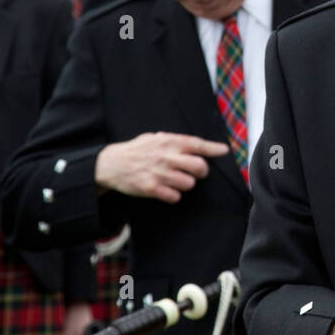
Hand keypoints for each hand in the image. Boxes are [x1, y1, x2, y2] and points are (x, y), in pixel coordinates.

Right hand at [95, 132, 227, 202]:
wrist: (111, 163)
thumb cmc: (136, 150)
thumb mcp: (154, 138)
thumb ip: (174, 140)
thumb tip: (197, 145)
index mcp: (168, 142)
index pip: (196, 144)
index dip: (212, 148)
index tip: (223, 151)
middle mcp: (166, 156)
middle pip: (199, 167)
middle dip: (202, 172)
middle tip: (197, 173)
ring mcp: (159, 173)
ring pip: (189, 184)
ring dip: (187, 184)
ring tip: (176, 181)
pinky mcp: (152, 188)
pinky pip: (175, 196)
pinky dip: (174, 195)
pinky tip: (167, 190)